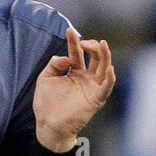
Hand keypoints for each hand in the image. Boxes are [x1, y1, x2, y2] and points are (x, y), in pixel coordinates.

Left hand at [33, 28, 115, 150]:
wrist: (48, 125)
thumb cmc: (46, 103)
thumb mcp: (45, 79)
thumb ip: (54, 65)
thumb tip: (66, 57)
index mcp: (73, 71)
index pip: (76, 53)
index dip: (74, 42)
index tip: (70, 30)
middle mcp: (85, 77)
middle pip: (94, 58)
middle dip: (91, 47)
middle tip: (84, 42)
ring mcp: (92, 87)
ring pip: (104, 68)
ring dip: (105, 56)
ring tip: (102, 44)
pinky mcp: (96, 99)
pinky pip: (106, 87)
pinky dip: (110, 79)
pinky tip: (110, 69)